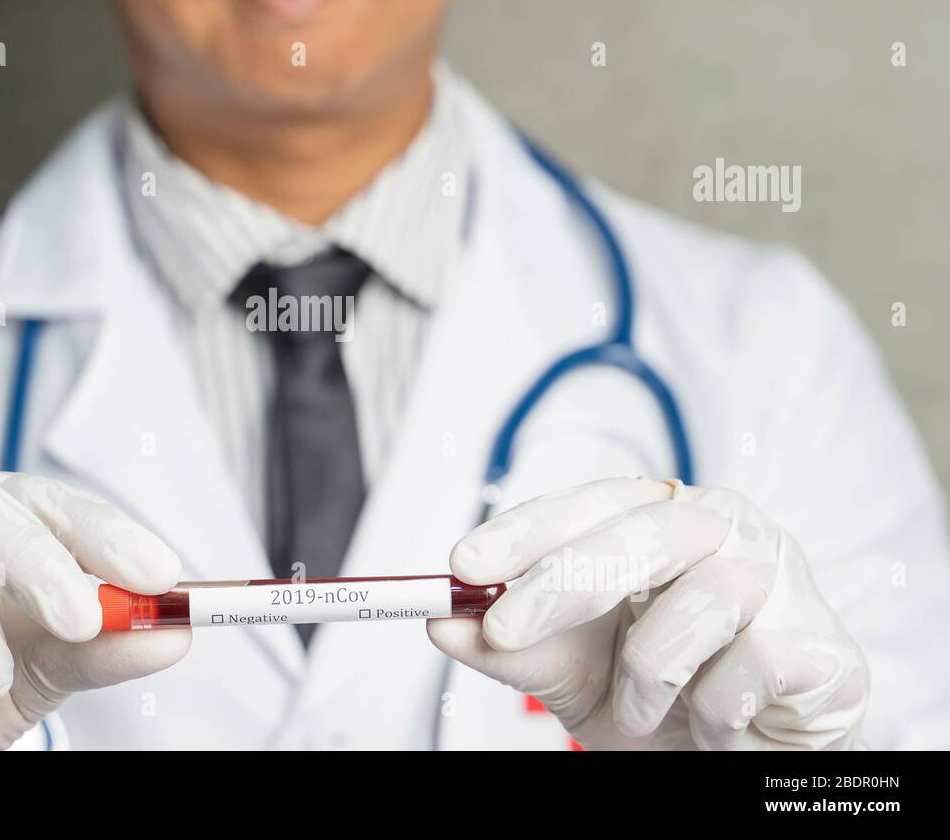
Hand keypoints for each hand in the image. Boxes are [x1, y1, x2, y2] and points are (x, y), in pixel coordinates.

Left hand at [428, 478, 868, 749]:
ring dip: (646, 680)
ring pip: (693, 606)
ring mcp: (777, 574)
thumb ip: (513, 648)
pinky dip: (710, 712)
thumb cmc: (662, 696)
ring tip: (645, 711)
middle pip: (640, 533)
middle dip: (560, 584)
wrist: (746, 756)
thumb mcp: (572, 672)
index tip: (462, 563)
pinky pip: (746, 668)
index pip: (587, 504)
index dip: (524, 530)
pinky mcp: (818, 637)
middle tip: (504, 632)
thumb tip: (442, 624)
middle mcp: (720, 525)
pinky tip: (716, 720)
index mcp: (657, 516)